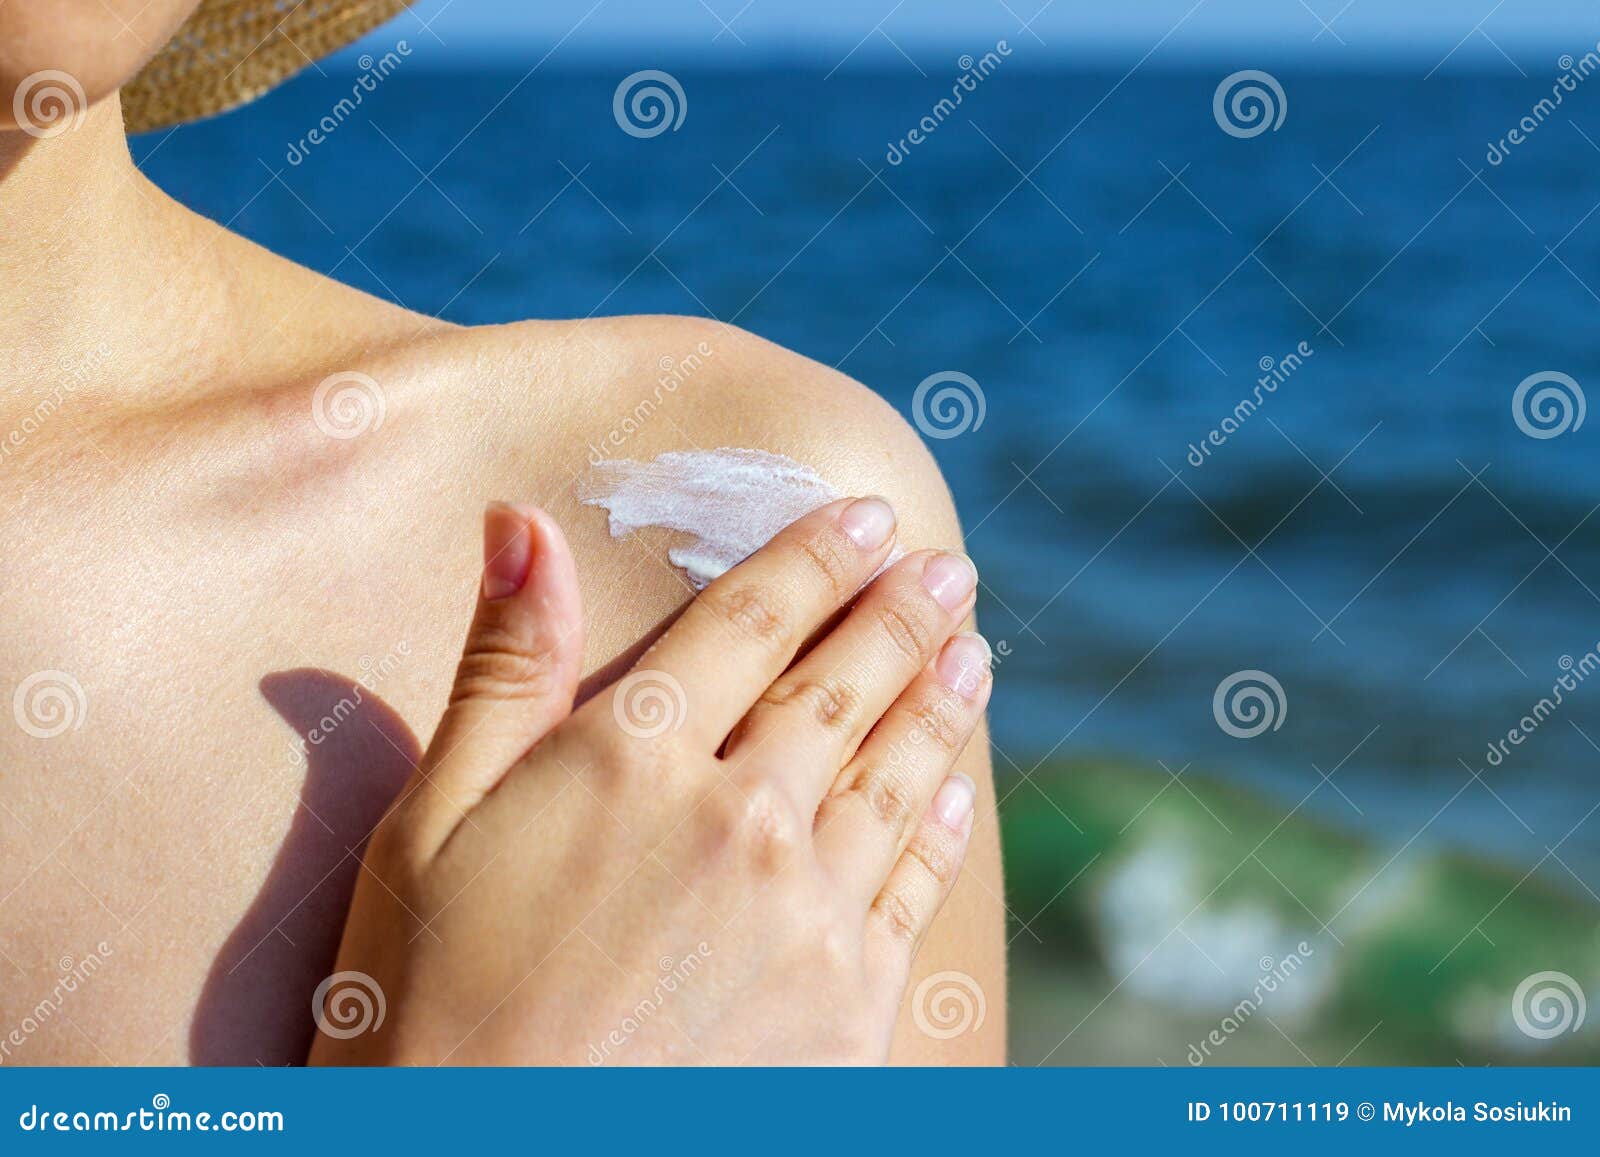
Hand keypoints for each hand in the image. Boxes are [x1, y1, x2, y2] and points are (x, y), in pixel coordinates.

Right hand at [308, 496, 990, 1064]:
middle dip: (900, 615)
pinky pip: (910, 888)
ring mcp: (804, 913)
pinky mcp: (845, 1005)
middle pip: (841, 686)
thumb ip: (501, 668)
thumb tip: (522, 523)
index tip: (862, 514)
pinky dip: (939, 827)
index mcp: (635, 755)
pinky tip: (956, 789)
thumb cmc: (430, 1001)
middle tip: (946, 569)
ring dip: (939, 703)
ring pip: (893, 776)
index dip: (812, 557)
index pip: (750, 621)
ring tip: (975, 653)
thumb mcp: (430, 820)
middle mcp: (738, 817)